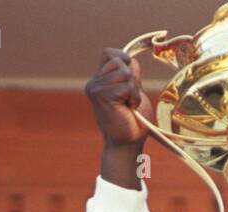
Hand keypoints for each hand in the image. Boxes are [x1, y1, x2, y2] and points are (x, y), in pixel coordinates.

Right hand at [86, 48, 153, 188]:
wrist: (128, 143)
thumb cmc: (133, 121)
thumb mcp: (134, 91)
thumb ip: (131, 74)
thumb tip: (130, 59)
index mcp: (100, 79)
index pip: (110, 53)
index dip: (124, 60)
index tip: (129, 82)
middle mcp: (94, 82)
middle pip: (118, 60)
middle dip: (131, 78)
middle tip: (128, 99)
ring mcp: (94, 88)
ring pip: (123, 71)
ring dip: (133, 89)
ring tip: (128, 104)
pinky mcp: (100, 95)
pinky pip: (125, 85)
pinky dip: (133, 97)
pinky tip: (128, 108)